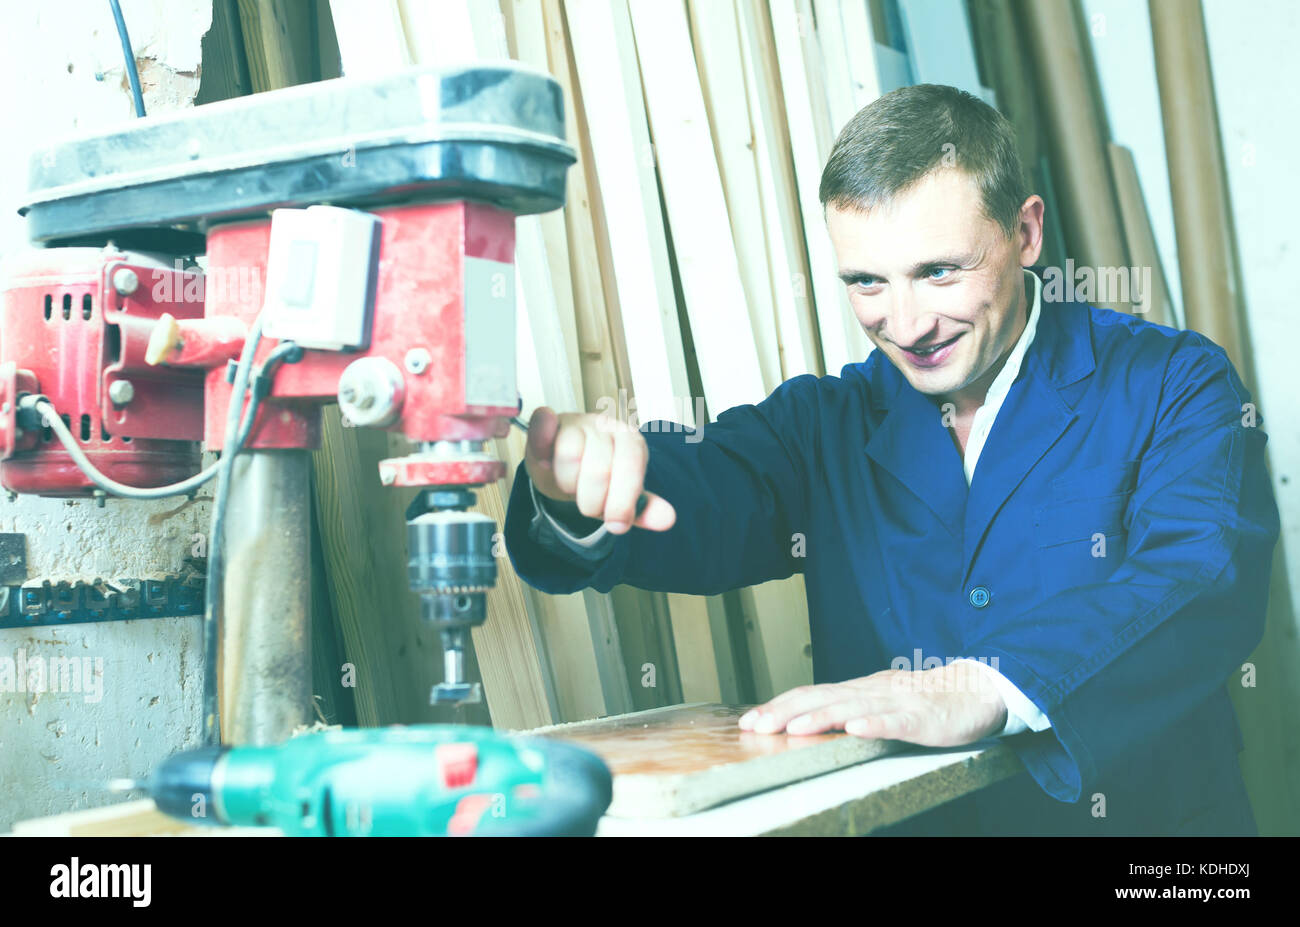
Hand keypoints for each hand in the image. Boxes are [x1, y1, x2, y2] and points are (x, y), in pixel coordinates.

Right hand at [523, 405, 675, 534]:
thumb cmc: (595, 478)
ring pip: (569, 456)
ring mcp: (575, 422)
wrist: (563, 462)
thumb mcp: (621, 497)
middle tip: (588, 502)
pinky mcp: (547, 421)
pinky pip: (543, 424)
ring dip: (566, 483)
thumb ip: (642, 509)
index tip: (616, 524)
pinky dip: (542, 435)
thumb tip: (668, 519)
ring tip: (570, 484)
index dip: (622, 501)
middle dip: (591, 499)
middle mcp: (606, 427)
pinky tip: (544, 453)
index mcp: (631, 442)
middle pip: (599, 469)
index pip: (631, 468)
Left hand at [737, 663, 1008, 746]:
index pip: (810, 694)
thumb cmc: (923, 701)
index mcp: (858, 689)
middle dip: (785, 712)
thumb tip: (804, 720)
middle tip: (755, 726)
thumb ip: (847, 709)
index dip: (778, 705)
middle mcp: (871, 690)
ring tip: (793, 728)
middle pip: (822, 698)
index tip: (749, 721)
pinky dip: (875, 724)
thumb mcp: (878, 703)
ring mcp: (897, 701)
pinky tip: (856, 730)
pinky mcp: (923, 717)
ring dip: (821, 718)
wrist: (975, 690)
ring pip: (853, 708)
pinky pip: (897, 721)